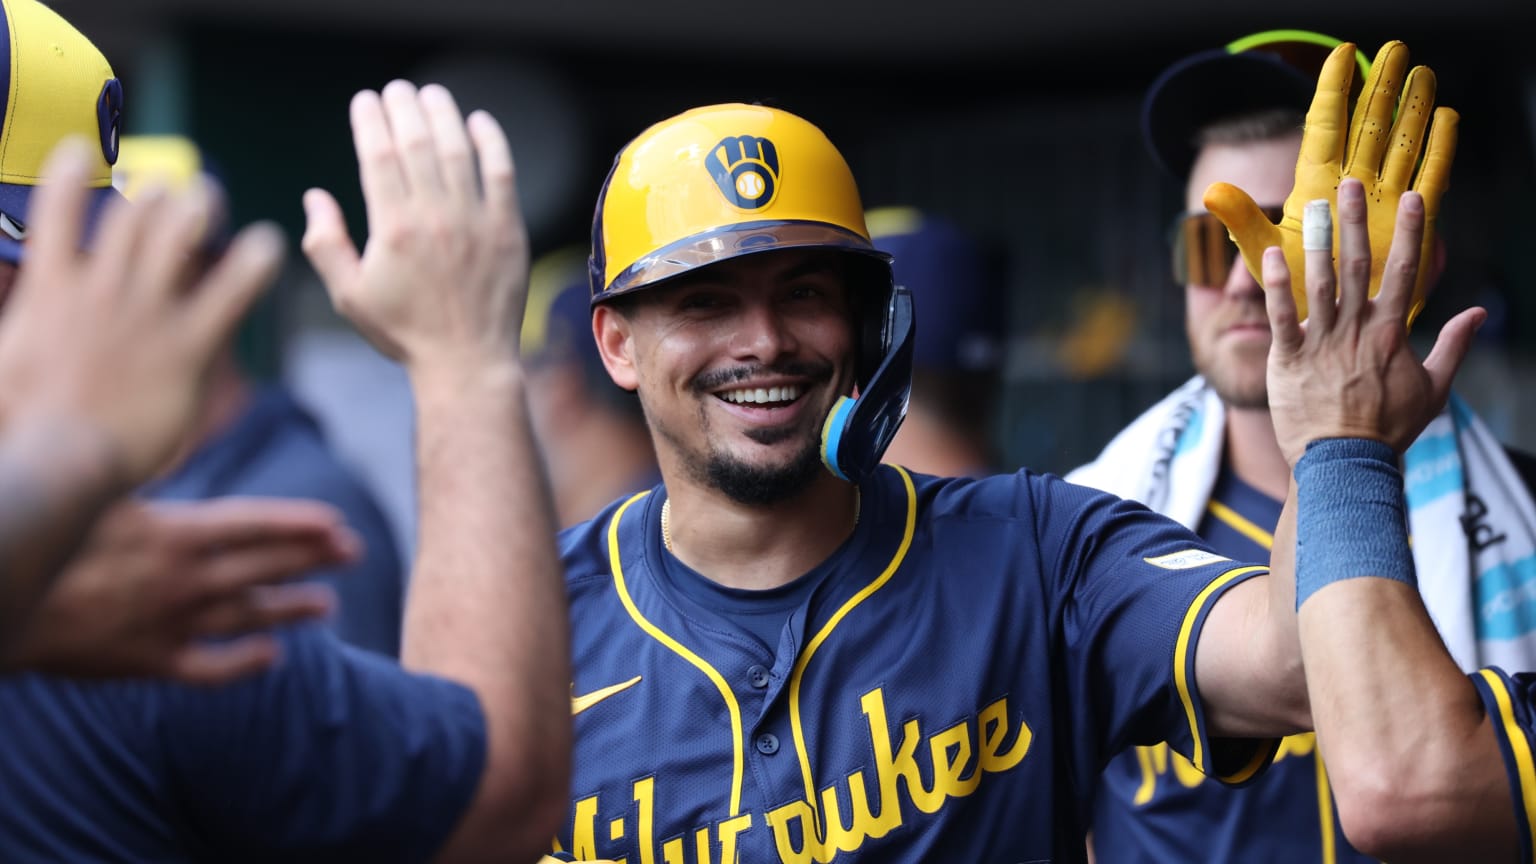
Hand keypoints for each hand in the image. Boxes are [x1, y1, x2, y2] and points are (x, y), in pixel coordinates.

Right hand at [0, 139, 285, 488]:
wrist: (60, 459)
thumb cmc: (22, 424)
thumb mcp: (3, 359)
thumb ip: (15, 324)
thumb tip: (15, 319)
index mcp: (52, 288)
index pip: (56, 210)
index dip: (66, 171)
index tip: (78, 148)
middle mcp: (102, 288)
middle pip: (133, 214)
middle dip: (154, 191)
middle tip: (171, 185)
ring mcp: (148, 313)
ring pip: (180, 235)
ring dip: (199, 206)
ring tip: (211, 193)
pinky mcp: (189, 345)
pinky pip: (231, 291)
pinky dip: (252, 263)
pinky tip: (269, 243)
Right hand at [2, 497, 358, 684]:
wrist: (4, 602)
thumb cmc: (49, 540)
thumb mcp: (105, 497)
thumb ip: (153, 487)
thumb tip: (177, 448)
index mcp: (175, 533)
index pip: (256, 524)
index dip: (301, 523)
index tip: (338, 522)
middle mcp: (184, 578)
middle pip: (265, 567)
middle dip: (314, 558)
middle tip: (354, 552)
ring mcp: (171, 623)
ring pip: (249, 617)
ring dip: (292, 610)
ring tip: (326, 605)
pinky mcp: (150, 661)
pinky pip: (210, 669)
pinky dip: (245, 664)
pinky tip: (273, 656)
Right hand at [302, 81, 529, 374]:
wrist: (466, 361)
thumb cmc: (404, 332)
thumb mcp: (349, 294)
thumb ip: (326, 243)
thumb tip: (314, 196)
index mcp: (392, 229)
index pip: (378, 156)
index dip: (370, 121)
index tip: (364, 101)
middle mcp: (435, 217)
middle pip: (417, 142)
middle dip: (403, 107)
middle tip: (396, 90)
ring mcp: (475, 221)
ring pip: (458, 149)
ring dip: (443, 114)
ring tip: (431, 95)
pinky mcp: (508, 229)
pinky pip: (502, 173)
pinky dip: (491, 142)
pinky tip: (479, 122)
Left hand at [1205, 40, 1457, 327]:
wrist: (1331, 347)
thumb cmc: (1295, 295)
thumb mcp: (1264, 255)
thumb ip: (1242, 219)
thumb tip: (1209, 190)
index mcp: (1317, 187)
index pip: (1326, 128)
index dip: (1334, 91)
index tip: (1342, 55)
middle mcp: (1353, 189)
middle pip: (1369, 129)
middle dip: (1381, 91)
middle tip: (1396, 51)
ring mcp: (1384, 201)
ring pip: (1400, 146)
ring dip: (1413, 112)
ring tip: (1422, 75)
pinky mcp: (1410, 223)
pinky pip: (1428, 180)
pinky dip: (1437, 151)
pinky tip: (1444, 120)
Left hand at [1263, 178, 1482, 466]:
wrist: (1346, 462)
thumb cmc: (1388, 429)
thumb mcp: (1434, 389)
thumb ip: (1454, 346)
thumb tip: (1477, 312)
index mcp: (1391, 332)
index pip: (1405, 272)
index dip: (1409, 232)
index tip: (1411, 198)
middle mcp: (1357, 329)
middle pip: (1357, 265)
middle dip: (1355, 222)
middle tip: (1349, 185)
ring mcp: (1322, 341)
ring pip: (1320, 282)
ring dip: (1318, 241)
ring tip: (1315, 205)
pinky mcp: (1289, 357)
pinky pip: (1281, 315)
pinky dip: (1278, 284)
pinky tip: (1274, 253)